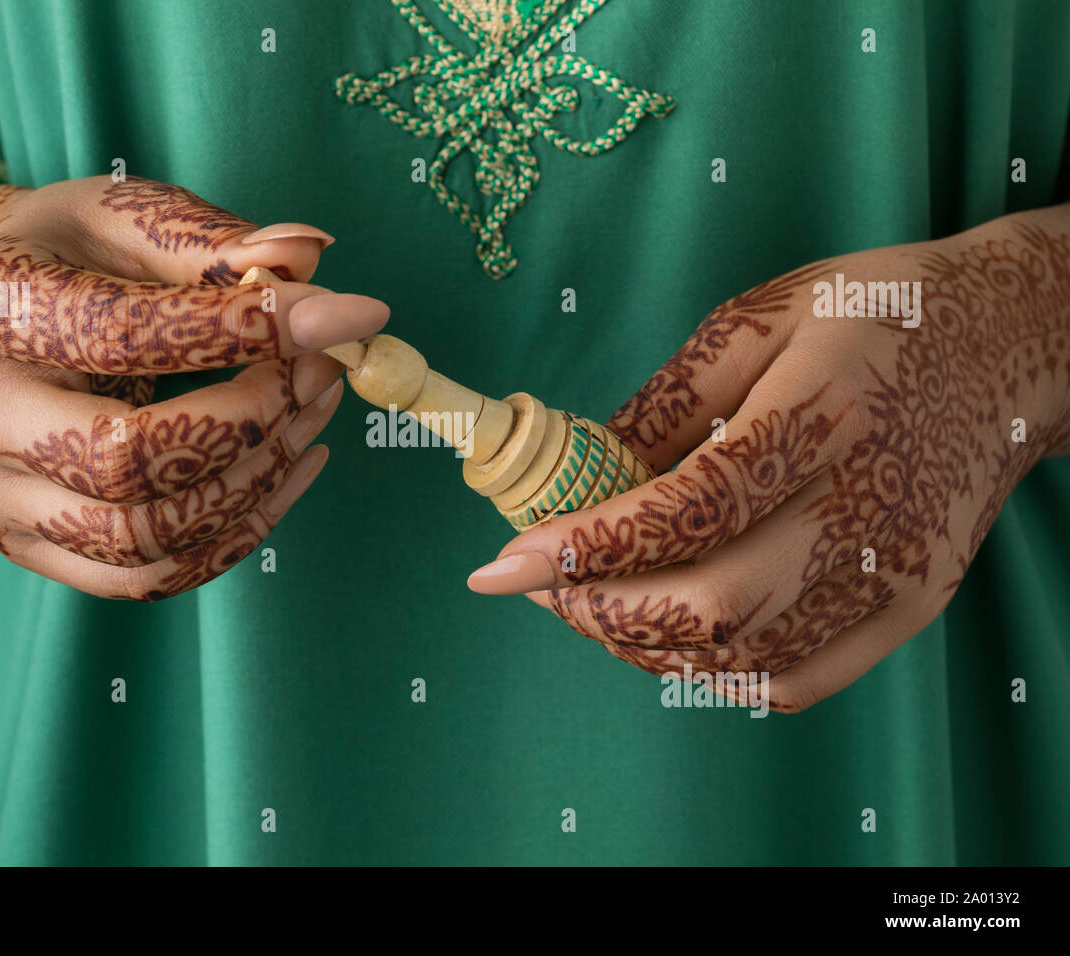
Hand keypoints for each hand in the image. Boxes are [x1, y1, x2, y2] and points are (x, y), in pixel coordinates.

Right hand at [0, 176, 387, 599]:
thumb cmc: (69, 260)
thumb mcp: (123, 218)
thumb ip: (207, 239)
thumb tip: (305, 257)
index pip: (123, 337)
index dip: (243, 329)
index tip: (338, 317)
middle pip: (124, 460)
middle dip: (250, 421)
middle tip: (320, 372)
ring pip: (145, 534)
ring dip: (257, 481)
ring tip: (314, 414)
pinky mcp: (31, 547)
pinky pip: (149, 577)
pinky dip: (238, 534)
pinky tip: (291, 468)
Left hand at [467, 206, 1069, 711]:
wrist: (1014, 346)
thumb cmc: (877, 314)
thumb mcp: (761, 318)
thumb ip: (667, 401)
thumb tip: (581, 472)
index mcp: (822, 413)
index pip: (689, 508)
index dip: (586, 549)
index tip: (502, 566)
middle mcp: (864, 505)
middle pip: (713, 607)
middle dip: (600, 612)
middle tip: (542, 586)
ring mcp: (895, 569)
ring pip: (745, 658)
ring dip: (645, 645)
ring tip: (595, 603)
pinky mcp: (913, 607)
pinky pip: (796, 681)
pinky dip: (715, 674)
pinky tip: (673, 632)